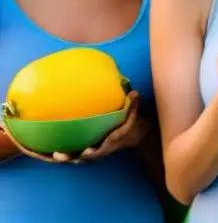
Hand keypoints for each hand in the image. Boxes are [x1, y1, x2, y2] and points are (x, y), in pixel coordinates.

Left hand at [1, 92, 147, 163]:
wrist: (133, 136)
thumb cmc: (131, 125)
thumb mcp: (133, 116)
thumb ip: (133, 106)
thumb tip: (135, 93)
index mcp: (109, 143)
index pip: (100, 150)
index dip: (92, 153)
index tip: (86, 152)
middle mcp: (98, 149)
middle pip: (82, 157)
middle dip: (70, 157)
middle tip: (57, 155)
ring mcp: (91, 150)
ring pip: (74, 156)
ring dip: (63, 157)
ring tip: (49, 154)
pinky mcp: (85, 147)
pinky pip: (72, 151)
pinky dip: (62, 152)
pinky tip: (48, 149)